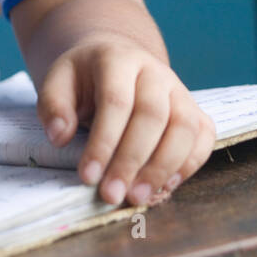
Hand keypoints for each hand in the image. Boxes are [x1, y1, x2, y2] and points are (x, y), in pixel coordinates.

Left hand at [35, 38, 216, 205]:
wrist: (115, 62)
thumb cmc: (83, 79)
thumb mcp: (58, 82)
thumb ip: (53, 105)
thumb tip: (59, 136)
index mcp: (118, 59)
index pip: (116, 101)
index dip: (103, 141)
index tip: (87, 176)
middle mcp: (155, 72)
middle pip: (153, 116)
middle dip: (131, 160)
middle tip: (111, 194)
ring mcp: (179, 90)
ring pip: (184, 127)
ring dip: (163, 168)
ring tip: (137, 197)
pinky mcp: (194, 110)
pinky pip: (203, 137)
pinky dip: (189, 165)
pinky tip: (163, 187)